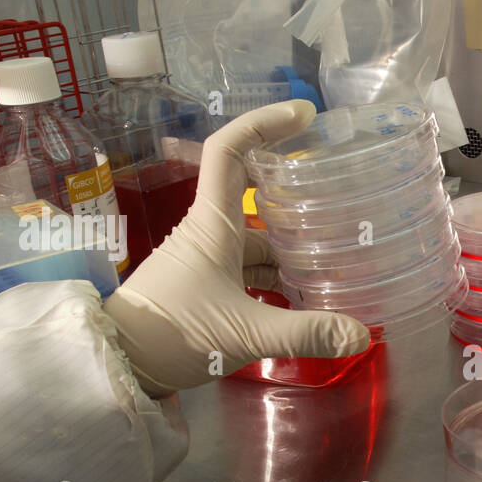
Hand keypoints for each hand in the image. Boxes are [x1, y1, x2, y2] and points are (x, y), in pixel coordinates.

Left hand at [103, 100, 369, 395]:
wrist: (120, 365)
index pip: (231, 151)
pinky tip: (304, 298)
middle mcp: (209, 234)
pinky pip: (250, 272)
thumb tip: (362, 335)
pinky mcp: (205, 289)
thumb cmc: (174, 333)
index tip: (303, 116)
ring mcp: (205, 262)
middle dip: (298, 200)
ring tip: (337, 260)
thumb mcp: (246, 333)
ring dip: (292, 250)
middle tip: (341, 202)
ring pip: (257, 243)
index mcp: (212, 225)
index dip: (264, 123)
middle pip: (257, 200)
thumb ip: (306, 333)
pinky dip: (278, 280)